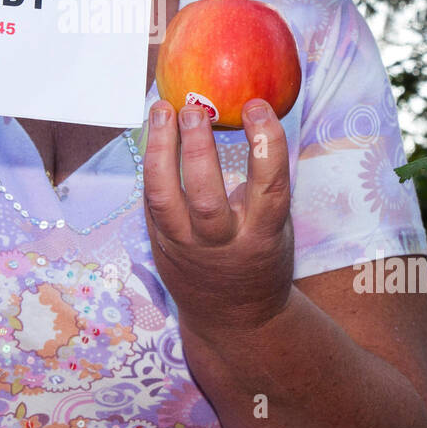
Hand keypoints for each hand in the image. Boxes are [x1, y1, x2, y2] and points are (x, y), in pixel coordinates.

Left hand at [142, 98, 294, 337]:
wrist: (235, 321)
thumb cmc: (261, 258)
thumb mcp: (277, 227)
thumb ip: (263, 185)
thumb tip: (248, 113)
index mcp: (263, 235)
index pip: (269, 187)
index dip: (265, 144)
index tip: (256, 106)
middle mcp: (222, 243)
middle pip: (205, 197)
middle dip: (197, 149)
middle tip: (195, 107)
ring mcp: (185, 247)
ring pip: (163, 199)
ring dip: (159, 149)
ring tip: (161, 109)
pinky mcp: (159, 245)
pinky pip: (149, 201)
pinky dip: (150, 163)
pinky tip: (153, 133)